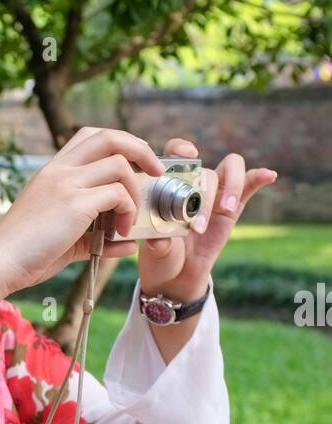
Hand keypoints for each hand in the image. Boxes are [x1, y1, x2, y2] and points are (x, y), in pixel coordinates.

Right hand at [0, 125, 165, 296]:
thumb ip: (95, 237)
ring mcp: (66, 183)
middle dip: (142, 150)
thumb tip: (129, 244)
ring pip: (120, 164)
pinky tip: (121, 235)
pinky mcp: (74, 203)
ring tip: (129, 221)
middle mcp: (59, 170)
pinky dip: (128, 212)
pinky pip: (117, 194)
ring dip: (134, 192)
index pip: (91, 136)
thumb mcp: (64, 238)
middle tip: (155, 172)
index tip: (137, 165)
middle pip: (110, 137)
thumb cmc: (25, 255)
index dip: (121, 144)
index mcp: (52, 172)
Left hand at [137, 138, 277, 298]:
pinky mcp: (233, 206)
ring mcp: (215, 193)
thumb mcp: (155, 252)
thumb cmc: (162, 256)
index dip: (182, 149)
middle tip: (197, 227)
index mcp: (169, 186)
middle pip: (206, 171)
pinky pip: (250, 185)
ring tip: (226, 210)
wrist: (177, 275)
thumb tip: (160, 241)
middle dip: (204, 199)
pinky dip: (259, 177)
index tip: (189, 156)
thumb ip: (158, 244)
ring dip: (232, 186)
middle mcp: (193, 183)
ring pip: (230, 169)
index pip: (175, 154)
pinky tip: (269, 176)